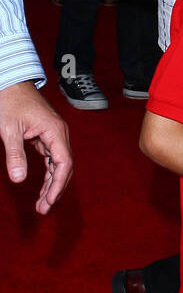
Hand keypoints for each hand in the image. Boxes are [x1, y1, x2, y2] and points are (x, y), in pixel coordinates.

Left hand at [0, 80, 72, 213]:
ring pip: (58, 165)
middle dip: (55, 190)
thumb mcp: (9, 129)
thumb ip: (15, 154)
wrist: (10, 82)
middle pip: (64, 168)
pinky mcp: (46, 135)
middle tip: (43, 209)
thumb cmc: (9, 101)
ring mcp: (54, 134)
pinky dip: (48, 174)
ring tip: (43, 204)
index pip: (64, 164)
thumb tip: (19, 180)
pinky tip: (43, 187)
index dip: (58, 185)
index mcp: (55, 131)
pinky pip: (51, 159)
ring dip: (52, 184)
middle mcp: (59, 134)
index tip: (49, 201)